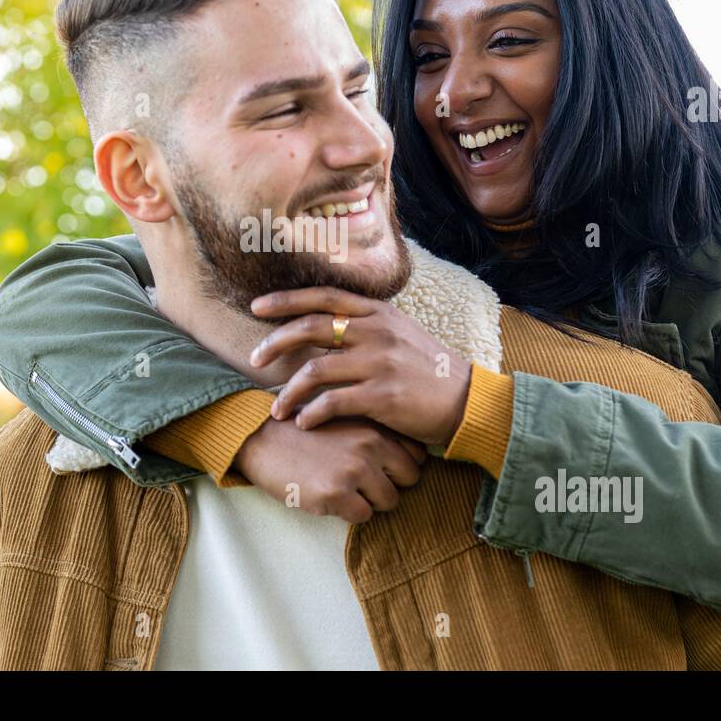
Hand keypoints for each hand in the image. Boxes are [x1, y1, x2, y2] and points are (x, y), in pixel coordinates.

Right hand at [232, 416, 426, 524]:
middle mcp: (370, 445)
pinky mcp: (335, 493)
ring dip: (370, 501)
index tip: (382, 467)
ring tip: (344, 489)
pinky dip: (349, 513)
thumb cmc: (303, 431)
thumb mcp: (344, 419)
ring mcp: (354, 469)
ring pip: (390, 501)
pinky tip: (328, 496)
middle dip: (391, 485)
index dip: (401, 465)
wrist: (260, 438)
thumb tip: (409, 457)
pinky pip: (363, 516)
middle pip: (410, 478)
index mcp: (374, 425)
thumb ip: (375, 432)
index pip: (417, 453)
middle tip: (363, 483)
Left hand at [249, 287, 473, 447]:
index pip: (324, 297)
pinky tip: (304, 424)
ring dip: (288, 392)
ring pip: (315, 371)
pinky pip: (332, 403)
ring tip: (277, 409)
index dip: (286, 299)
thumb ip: (367, 325)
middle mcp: (377, 332)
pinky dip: (311, 414)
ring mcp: (379, 363)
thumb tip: (326, 323)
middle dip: (274, 343)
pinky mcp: (382, 396)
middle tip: (253, 359)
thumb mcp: (401, 334)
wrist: (466, 401)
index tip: (257, 307)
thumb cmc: (429, 370)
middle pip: (310, 328)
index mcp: (379, 313)